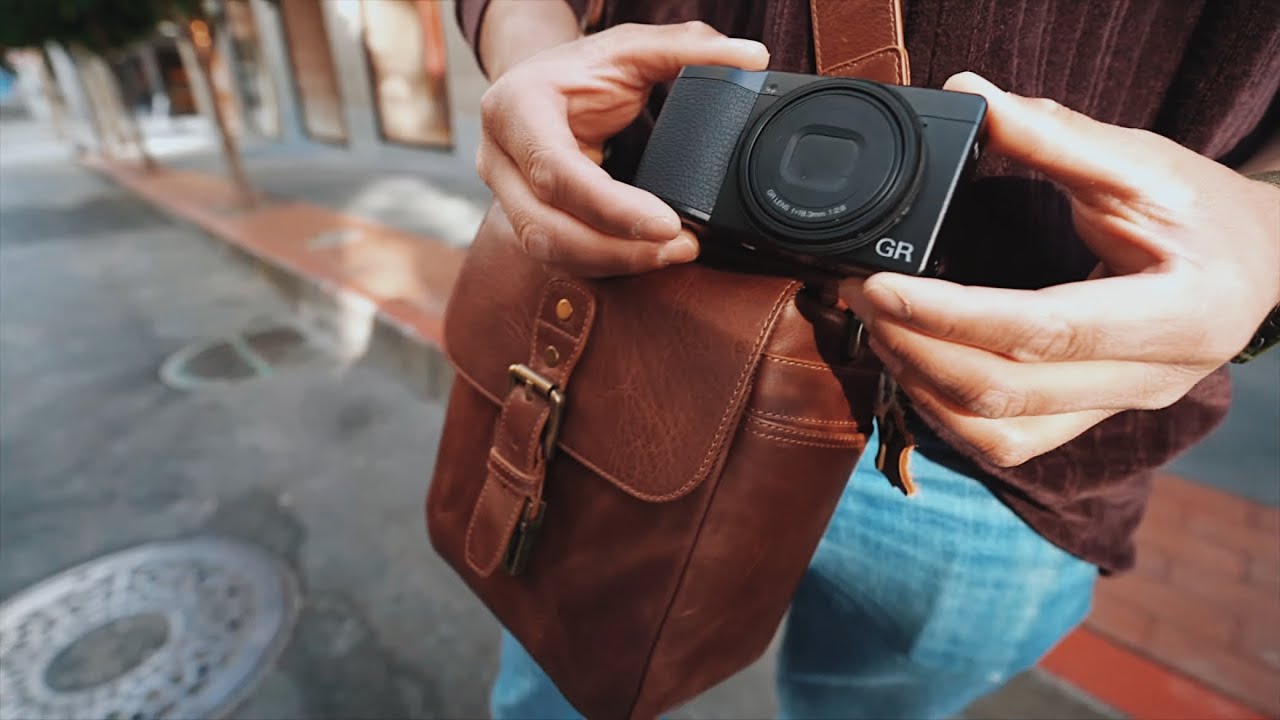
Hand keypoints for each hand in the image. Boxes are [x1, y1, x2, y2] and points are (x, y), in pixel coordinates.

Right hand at [476, 22, 768, 276]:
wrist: (542, 87)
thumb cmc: (582, 70)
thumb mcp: (630, 49)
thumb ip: (689, 49)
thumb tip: (750, 59)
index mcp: (515, 108)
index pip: (556, 171)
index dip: (611, 207)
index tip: (668, 223)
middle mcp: (498, 157)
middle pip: (546, 227)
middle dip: (618, 249)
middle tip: (683, 246)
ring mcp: (504, 195)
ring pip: (547, 252)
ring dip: (614, 264)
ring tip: (674, 255)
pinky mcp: (522, 220)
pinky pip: (558, 257)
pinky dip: (605, 264)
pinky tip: (646, 259)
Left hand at [842, 72, 1279, 466]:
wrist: (1259, 266)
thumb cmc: (1207, 213)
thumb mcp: (1144, 165)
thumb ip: (1056, 137)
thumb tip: (973, 98)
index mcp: (1176, 315)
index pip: (1043, 331)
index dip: (951, 314)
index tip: (880, 283)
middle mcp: (1147, 379)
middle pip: (1009, 391)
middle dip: (916, 347)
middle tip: (860, 295)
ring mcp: (1117, 409)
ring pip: (1002, 432)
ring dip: (924, 385)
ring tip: (878, 327)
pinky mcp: (1090, 418)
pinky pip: (1009, 441)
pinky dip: (948, 411)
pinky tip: (915, 365)